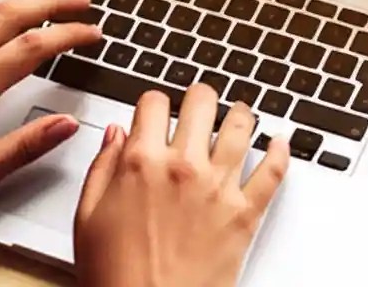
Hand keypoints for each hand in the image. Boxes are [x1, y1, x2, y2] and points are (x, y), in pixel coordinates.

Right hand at [74, 84, 289, 286]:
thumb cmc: (115, 278)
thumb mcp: (87, 218)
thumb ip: (101, 168)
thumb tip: (114, 135)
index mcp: (139, 163)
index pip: (153, 103)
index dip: (154, 103)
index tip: (156, 111)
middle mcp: (181, 167)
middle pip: (201, 102)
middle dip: (198, 98)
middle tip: (199, 105)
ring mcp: (217, 187)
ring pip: (240, 125)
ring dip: (240, 114)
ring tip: (240, 114)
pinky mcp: (245, 213)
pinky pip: (273, 171)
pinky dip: (280, 152)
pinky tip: (279, 143)